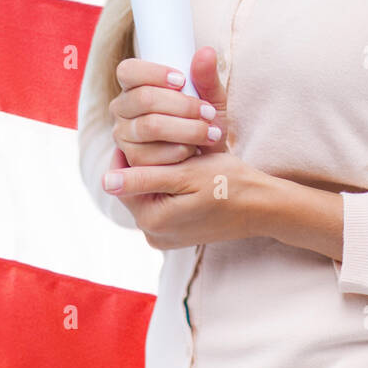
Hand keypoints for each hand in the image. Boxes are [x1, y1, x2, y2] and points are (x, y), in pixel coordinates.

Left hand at [102, 144, 267, 249]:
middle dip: (148, 162)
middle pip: (136, 187)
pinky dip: (171, 188)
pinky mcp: (177, 236)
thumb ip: (145, 178)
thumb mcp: (187, 174)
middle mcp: (153, 235)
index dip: (134, 150)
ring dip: (160, 173)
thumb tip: (104, 182)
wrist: (263, 207)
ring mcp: (165, 238)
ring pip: (149, 194)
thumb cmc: (229, 183)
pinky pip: (163, 205)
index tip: (148, 129)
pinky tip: (188, 174)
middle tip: (170, 141)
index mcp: (151, 220)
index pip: (122, 178)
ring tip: (182, 156)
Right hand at [110, 48, 228, 166]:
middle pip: (144, 98)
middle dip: (182, 105)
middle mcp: (122, 107)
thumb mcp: (211, 95)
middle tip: (208, 112)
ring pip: (150, 126)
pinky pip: (152, 154)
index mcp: (135, 84)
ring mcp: (123, 135)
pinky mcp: (132, 160)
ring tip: (209, 132)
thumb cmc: (203, 118)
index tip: (182, 80)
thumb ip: (207, 75)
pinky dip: (180, 151)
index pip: (129, 70)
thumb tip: (206, 52)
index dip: (154, 73)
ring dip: (186, 129)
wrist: (208, 155)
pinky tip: (194, 150)